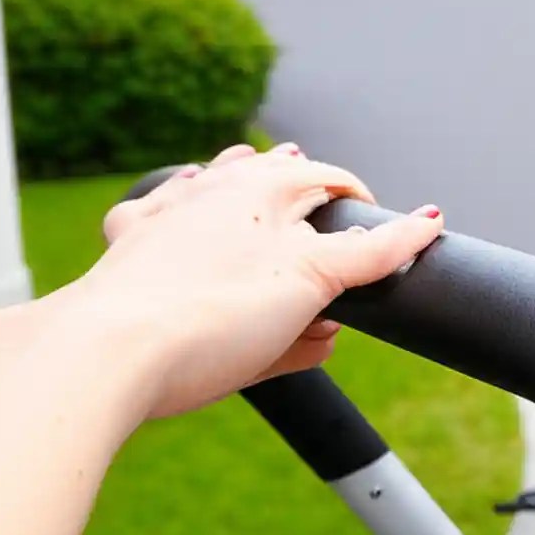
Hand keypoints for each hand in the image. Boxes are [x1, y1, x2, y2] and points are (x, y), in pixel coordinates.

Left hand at [71, 143, 441, 417]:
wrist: (106, 356)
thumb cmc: (211, 313)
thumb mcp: (312, 279)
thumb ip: (374, 250)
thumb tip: (429, 218)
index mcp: (258, 186)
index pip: (328, 178)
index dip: (361, 203)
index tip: (383, 233)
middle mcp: (209, 193)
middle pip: (273, 189)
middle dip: (308, 219)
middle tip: (330, 247)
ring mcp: (165, 225)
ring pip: (223, 210)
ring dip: (256, 233)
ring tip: (273, 247)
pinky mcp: (129, 262)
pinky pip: (173, 244)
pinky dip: (195, 250)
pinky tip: (195, 259)